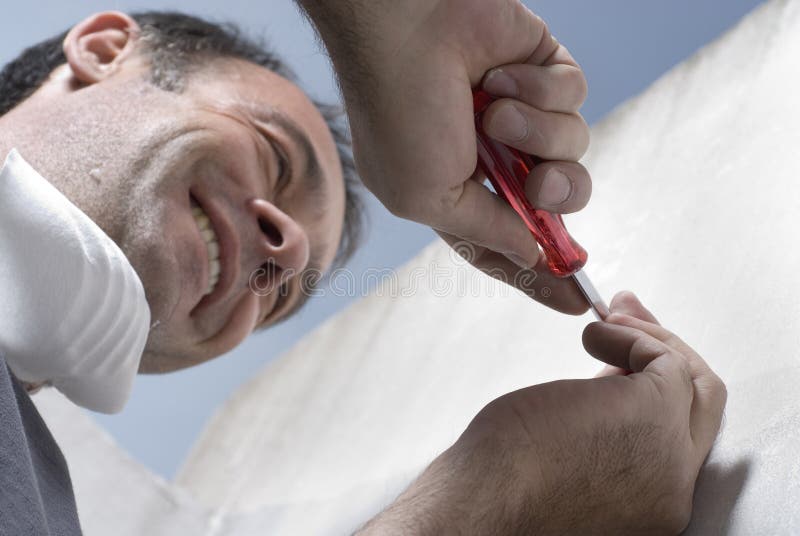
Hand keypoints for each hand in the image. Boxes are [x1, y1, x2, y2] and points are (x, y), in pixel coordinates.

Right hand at [298, 0, 591, 312]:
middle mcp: (493, 159)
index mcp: (457, 195)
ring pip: (572, 150)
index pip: (509, 245)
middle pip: (556, 203)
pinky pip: (574, 97)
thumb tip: (531, 256)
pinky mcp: (542, 70)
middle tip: (536, 183)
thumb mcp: (429, 198)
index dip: (541, 276)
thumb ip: (485, 231)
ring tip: (497, 112)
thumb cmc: (400, 116)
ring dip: (538, 135)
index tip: (577, 302)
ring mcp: (520, 114)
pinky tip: (501, 75)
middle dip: (555, 197)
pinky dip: (542, 90)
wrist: (403, 28)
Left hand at [358, 293, 726, 534]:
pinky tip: (594, 334)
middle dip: (670, 354)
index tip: (633, 360)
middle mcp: (673, 489)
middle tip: (634, 320)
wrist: (488, 506)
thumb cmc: (503, 488)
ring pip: (694, 382)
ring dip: (650, 338)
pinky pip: (663, 360)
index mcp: (652, 505)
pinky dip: (632, 335)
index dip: (662, 392)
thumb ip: (600, 427)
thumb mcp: (568, 458)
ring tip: (610, 321)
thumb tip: (610, 381)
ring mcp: (670, 456)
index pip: (680, 440)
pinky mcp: (654, 413)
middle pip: (702, 409)